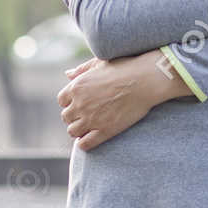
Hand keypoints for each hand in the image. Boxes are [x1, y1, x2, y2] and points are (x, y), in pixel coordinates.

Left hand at [57, 53, 186, 150]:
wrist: (145, 80)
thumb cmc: (124, 67)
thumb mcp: (99, 63)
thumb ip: (81, 69)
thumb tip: (68, 74)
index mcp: (77, 86)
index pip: (62, 100)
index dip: (70, 102)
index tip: (80, 103)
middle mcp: (80, 104)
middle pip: (66, 117)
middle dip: (74, 116)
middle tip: (86, 115)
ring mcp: (91, 119)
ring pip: (73, 131)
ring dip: (79, 130)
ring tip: (89, 127)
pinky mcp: (104, 131)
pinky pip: (85, 144)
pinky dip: (84, 143)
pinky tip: (90, 139)